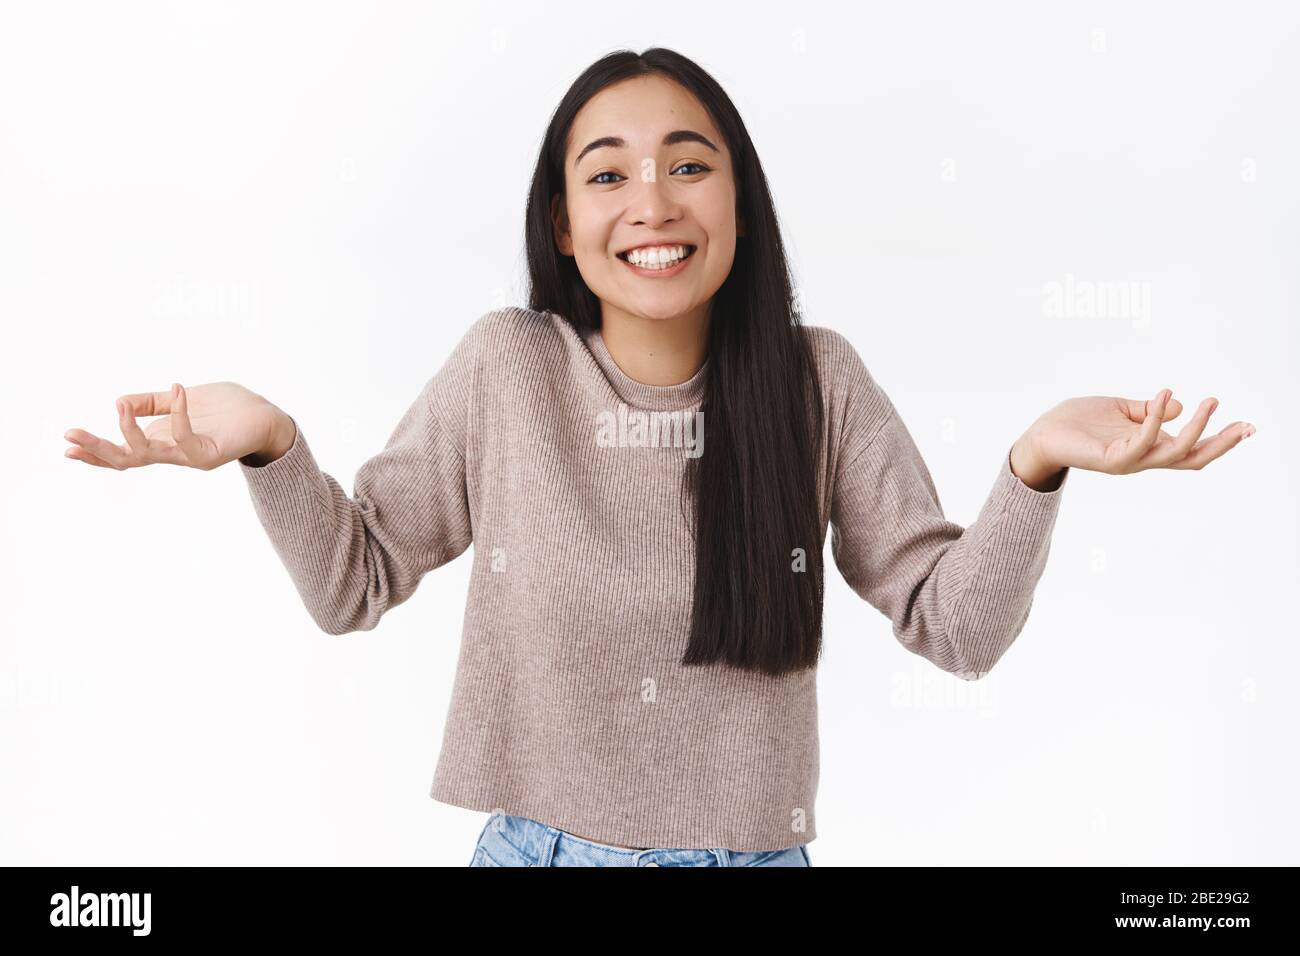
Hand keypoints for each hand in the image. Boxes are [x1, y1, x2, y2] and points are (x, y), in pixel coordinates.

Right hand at [63, 381, 294, 470]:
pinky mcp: (211, 453)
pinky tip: (177, 389)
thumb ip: (152, 402)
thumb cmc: (227, 409)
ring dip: (130, 433)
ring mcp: (191, 455)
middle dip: (98, 450)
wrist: (267, 416)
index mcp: (163, 441)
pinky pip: (186, 438)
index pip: (124, 452)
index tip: (67, 445)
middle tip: (71, 436)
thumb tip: (117, 401)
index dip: (96, 451)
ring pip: (151, 454)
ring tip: (119, 408)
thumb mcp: (180, 400)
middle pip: (127, 460)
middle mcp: (174, 453)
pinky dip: (178, 413)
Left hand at [1016, 388, 1254, 482]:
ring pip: (1173, 453)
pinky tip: (1163, 396)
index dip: (1221, 440)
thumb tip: (1177, 405)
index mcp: (1149, 446)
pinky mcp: (1110, 459)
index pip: (1192, 449)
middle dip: (1221, 444)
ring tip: (1208, 401)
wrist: (1043, 433)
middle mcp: (1143, 458)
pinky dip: (1154, 420)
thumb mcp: (1121, 410)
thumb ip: (1149, 411)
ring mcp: (1128, 461)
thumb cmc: (1080, 422)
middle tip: (1245, 425)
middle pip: (1192, 459)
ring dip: (1195, 428)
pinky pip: (1140, 443)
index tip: (1248, 426)